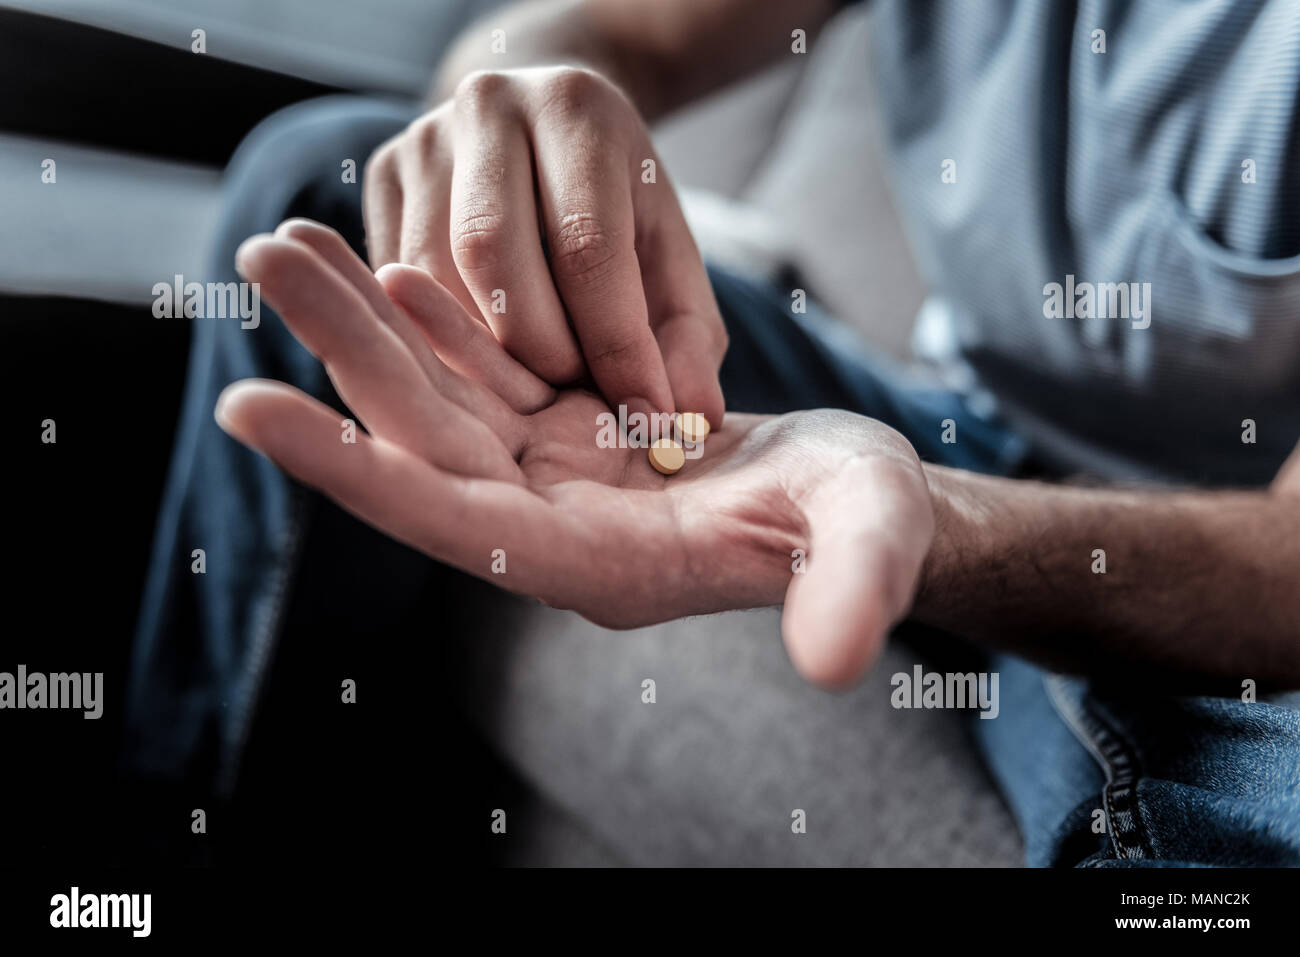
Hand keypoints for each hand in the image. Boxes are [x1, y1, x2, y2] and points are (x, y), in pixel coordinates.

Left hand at [217, 220, 933, 687]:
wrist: (848, 501)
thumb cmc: (861, 523)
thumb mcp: (870, 542)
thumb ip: (853, 592)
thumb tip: (835, 657)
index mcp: (597, 565)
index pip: (454, 522)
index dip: (357, 469)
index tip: (255, 409)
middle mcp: (549, 527)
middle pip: (421, 440)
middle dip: (340, 353)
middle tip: (261, 258)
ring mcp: (550, 478)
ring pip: (439, 399)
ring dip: (367, 326)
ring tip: (295, 246)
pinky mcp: (565, 435)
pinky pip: (483, 379)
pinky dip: (437, 325)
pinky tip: (393, 268)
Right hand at [363, 66, 726, 426]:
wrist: (544, 125)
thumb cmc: (618, 206)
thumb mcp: (670, 256)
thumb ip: (688, 335)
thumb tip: (691, 416)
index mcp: (577, 110)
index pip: (587, 243)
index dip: (616, 343)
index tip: (644, 414)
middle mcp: (490, 107)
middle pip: (493, 254)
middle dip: (539, 350)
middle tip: (575, 397)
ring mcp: (423, 140)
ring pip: (431, 277)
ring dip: (484, 354)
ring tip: (534, 382)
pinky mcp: (382, 178)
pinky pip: (400, 286)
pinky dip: (444, 339)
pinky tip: (487, 357)